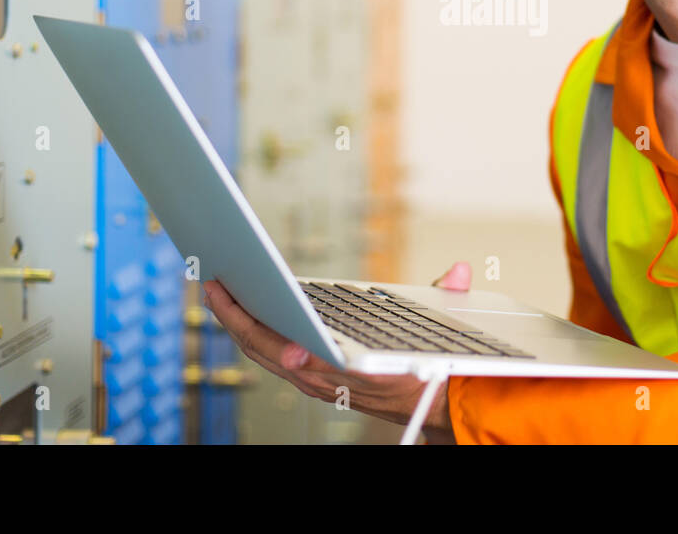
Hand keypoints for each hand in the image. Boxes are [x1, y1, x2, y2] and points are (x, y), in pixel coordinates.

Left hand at [202, 261, 471, 443]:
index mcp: (358, 375)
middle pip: (270, 352)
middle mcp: (327, 382)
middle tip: (216, 282)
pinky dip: (249, 329)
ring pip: (262, 353)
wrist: (428, 405)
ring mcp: (312, 381)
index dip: (296, 354)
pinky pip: (267, 353)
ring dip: (236, 322)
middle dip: (238, 319)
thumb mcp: (440, 334)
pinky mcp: (307, 375)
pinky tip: (239, 306)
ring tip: (219, 286)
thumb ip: (444, 300)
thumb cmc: (430, 367)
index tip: (286, 346)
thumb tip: (461, 271)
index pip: (317, 366)